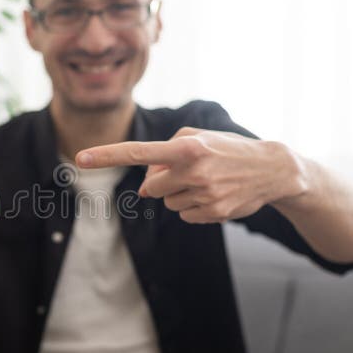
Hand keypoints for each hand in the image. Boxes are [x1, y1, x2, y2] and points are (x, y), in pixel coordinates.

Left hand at [76, 127, 306, 223]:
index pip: (138, 153)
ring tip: (207, 182)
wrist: (273, 169)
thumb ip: (164, 153)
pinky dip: (193, 206)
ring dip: (179, 194)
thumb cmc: (226, 148)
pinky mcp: (213, 213)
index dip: (107, 156)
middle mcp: (193, 171)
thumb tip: (146, 186)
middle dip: (162, 182)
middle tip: (190, 172)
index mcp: (186, 147)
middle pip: (152, 187)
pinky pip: (184, 214)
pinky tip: (214, 195)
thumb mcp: (197, 137)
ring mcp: (204, 194)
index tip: (80, 158)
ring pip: (167, 202)